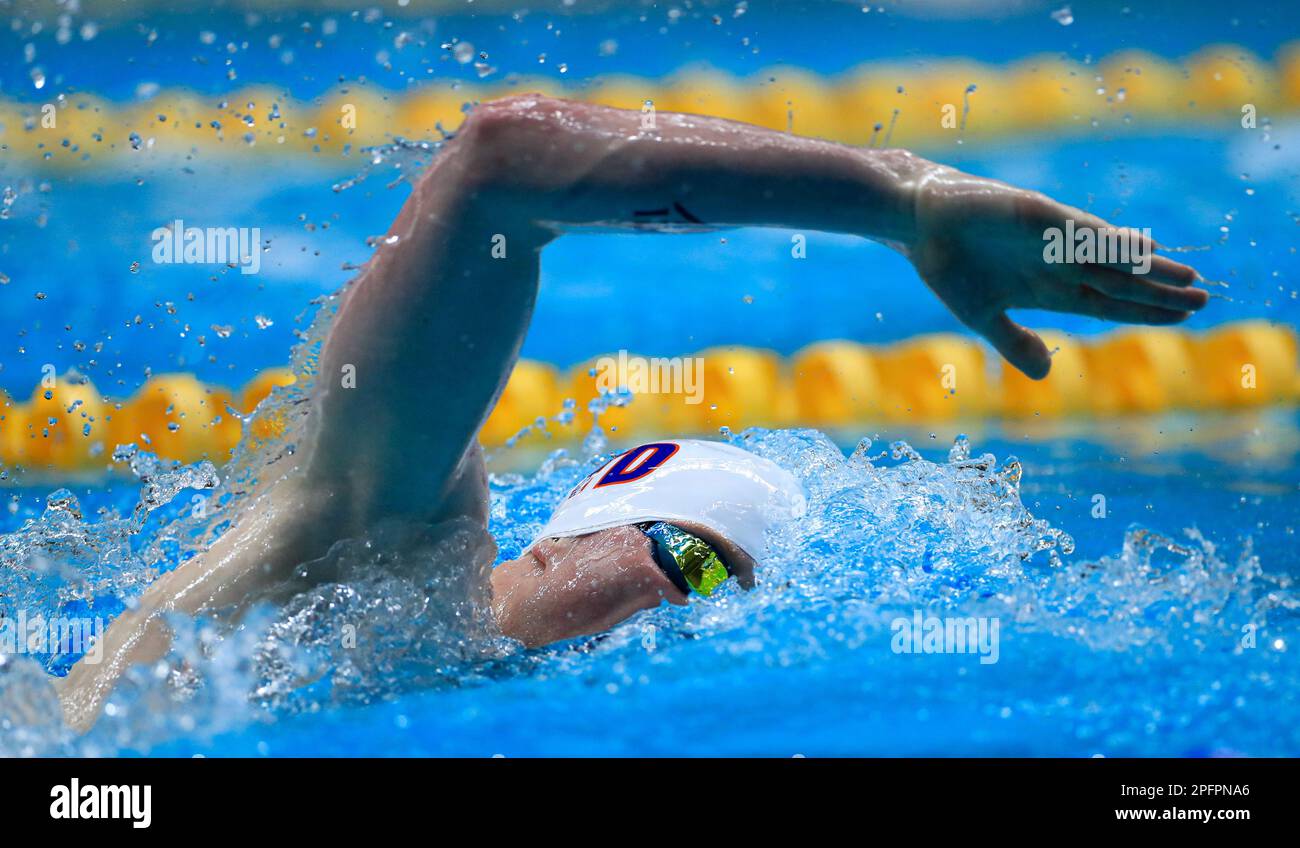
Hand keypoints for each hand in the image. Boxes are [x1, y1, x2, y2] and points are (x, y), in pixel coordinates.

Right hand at [904, 167, 1207, 378]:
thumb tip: (1047, 378)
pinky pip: (1080, 232)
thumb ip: (1015, 344)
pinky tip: (1141, 252)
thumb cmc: (949, 265)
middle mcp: (1059, 262)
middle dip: (1160, 293)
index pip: (1108, 303)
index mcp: (1048, 288)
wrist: (917, 223)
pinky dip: (1111, 243)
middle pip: (1119, 282)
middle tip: (1204, 300)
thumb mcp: (982, 316)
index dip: (1144, 312)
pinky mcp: (1038, 215)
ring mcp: (1051, 238)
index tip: (1181, 319)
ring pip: (1109, 257)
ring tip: (1187, 278)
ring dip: (1148, 269)